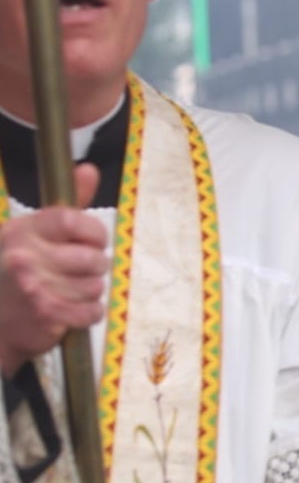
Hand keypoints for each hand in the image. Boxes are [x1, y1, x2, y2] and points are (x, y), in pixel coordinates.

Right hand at [0, 164, 108, 375]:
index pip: (74, 220)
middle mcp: (24, 255)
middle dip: (94, 268)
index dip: (94, 233)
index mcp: (22, 231)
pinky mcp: (45, 313)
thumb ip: (68, 206)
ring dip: (89, 293)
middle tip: (76, 273)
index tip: (94, 242)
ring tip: (67, 293)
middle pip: (93, 258)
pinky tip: (70, 312)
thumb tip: (89, 168)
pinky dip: (88, 314)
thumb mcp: (34, 235)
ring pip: (95, 286)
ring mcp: (33, 285)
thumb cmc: (20, 273)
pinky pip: (92, 311)